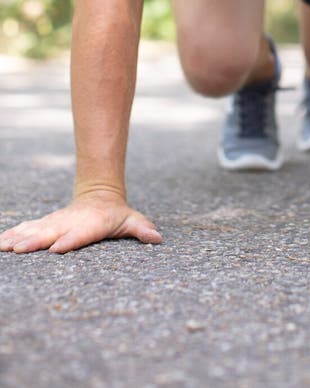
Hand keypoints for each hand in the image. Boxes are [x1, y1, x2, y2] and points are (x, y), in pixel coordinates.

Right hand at [0, 191, 161, 254]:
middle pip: (52, 233)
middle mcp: (70, 223)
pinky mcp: (47, 225)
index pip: (80, 234)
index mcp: (91, 225)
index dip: (70, 241)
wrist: (99, 196)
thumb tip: (157, 237)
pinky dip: (13, 234)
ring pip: (35, 230)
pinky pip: (28, 229)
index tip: (57, 249)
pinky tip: (0, 243)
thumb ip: (142, 229)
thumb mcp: (132, 220)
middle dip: (36, 242)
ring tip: (4, 246)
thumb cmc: (116, 215)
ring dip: (19, 238)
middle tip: (20, 250)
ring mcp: (56, 223)